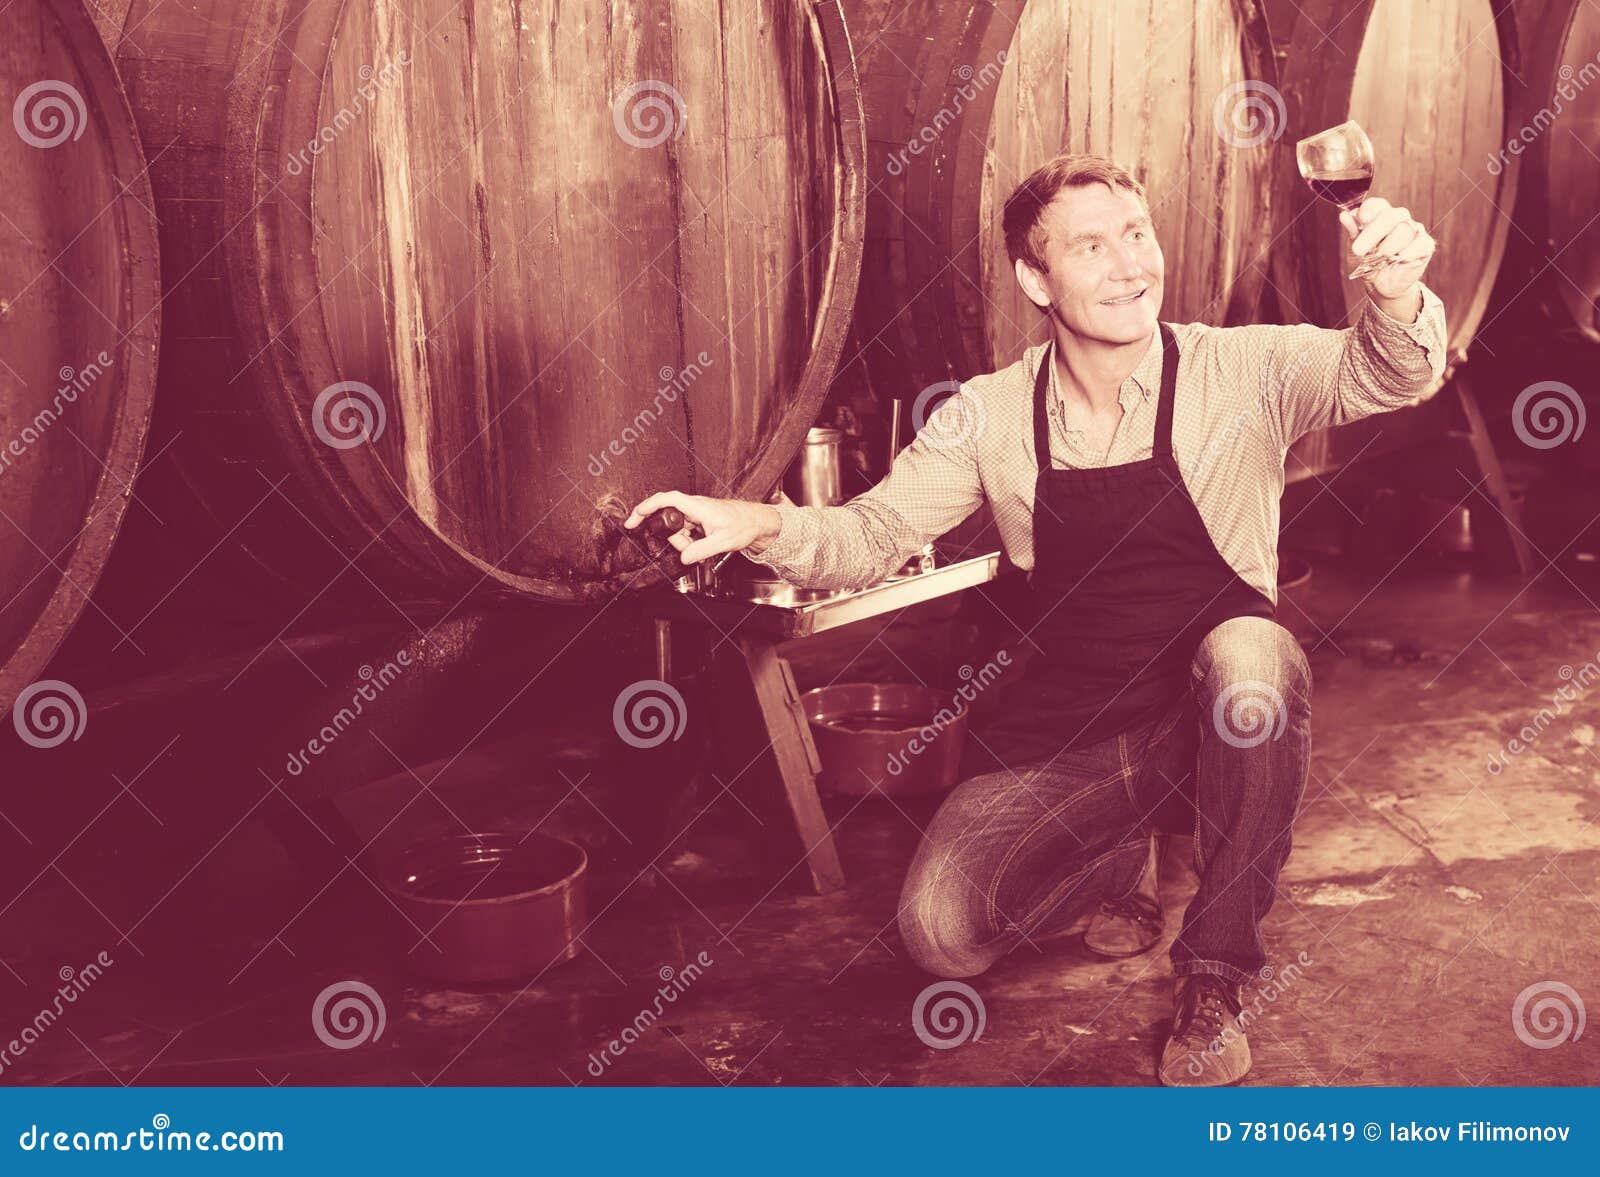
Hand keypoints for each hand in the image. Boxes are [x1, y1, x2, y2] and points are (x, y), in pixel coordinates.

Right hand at [624, 491, 780, 564]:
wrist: (756, 522)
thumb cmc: (744, 524)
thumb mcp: (724, 541)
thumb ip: (701, 550)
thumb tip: (684, 557)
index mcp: (698, 506)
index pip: (668, 500)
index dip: (649, 506)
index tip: (636, 516)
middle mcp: (694, 506)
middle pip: (669, 520)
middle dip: (674, 538)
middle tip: (686, 550)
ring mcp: (695, 512)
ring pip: (677, 528)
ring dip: (684, 542)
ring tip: (702, 548)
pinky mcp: (697, 519)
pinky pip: (684, 531)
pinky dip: (688, 541)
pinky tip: (701, 546)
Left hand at [1339, 196, 1435, 300]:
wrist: (1382, 286)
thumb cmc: (1368, 264)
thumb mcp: (1356, 251)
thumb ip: (1353, 232)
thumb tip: (1344, 216)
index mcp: (1380, 216)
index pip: (1376, 205)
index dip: (1369, 211)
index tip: (1361, 221)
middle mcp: (1399, 219)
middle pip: (1390, 216)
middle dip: (1372, 233)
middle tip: (1358, 250)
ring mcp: (1414, 230)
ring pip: (1404, 230)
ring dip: (1388, 248)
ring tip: (1380, 260)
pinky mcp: (1425, 245)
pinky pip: (1420, 244)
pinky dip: (1408, 252)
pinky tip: (1399, 259)